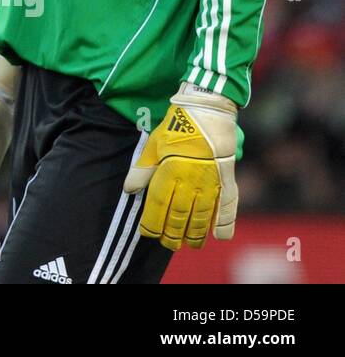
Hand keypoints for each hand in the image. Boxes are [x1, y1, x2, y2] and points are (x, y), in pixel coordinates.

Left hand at [123, 83, 237, 250]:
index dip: (152, 222)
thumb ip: (143, 170)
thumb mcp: (154, 145)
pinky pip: (227, 207)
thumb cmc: (177, 127)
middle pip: (179, 215)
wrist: (207, 112)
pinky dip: (225, 224)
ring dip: (195, 233)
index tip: (147, 233)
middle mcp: (190, 181)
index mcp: (169, 171)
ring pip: (202, 216)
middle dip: (172, 233)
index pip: (158, 205)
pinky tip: (219, 237)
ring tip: (190, 244)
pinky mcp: (227, 181)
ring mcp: (210, 183)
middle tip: (168, 244)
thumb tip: (129, 190)